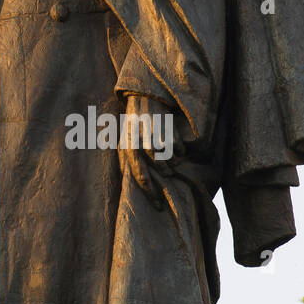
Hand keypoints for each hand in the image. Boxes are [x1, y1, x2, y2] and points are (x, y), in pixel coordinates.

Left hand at [118, 93, 182, 208]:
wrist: (142, 97)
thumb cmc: (132, 124)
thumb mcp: (123, 140)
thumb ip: (125, 159)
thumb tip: (128, 180)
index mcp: (128, 147)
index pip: (139, 176)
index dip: (150, 193)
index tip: (158, 206)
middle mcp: (140, 141)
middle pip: (157, 167)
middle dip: (165, 175)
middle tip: (168, 176)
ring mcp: (154, 132)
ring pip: (168, 158)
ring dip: (173, 163)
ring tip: (173, 162)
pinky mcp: (166, 125)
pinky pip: (177, 146)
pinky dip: (180, 150)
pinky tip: (179, 150)